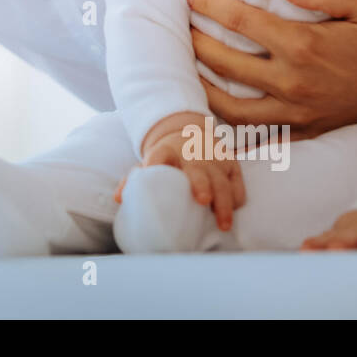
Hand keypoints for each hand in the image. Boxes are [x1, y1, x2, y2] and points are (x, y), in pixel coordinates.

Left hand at [114, 119, 245, 231]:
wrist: (188, 133)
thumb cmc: (167, 157)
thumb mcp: (150, 162)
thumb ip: (134, 180)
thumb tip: (119, 199)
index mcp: (167, 152)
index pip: (158, 156)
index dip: (154, 164)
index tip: (152, 172)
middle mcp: (192, 155)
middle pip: (197, 171)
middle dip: (201, 185)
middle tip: (201, 200)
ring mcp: (214, 159)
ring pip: (221, 181)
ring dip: (223, 202)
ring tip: (222, 224)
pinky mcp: (231, 164)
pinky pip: (237, 184)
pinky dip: (236, 198)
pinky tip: (232, 211)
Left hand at [184, 0, 356, 140]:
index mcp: (303, 46)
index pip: (241, 21)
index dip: (208, 4)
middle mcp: (292, 82)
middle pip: (225, 63)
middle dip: (194, 42)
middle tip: (176, 26)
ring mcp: (294, 112)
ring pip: (230, 107)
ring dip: (200, 86)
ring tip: (183, 67)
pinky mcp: (300, 130)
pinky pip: (254, 134)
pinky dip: (227, 126)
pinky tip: (208, 112)